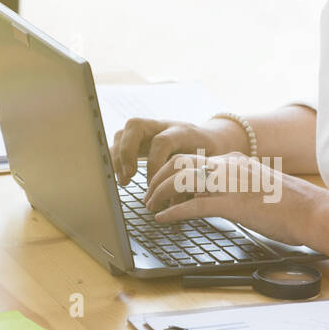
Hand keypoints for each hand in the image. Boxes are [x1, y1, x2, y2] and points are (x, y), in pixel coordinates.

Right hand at [109, 118, 243, 185]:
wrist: (212, 140)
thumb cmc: (210, 157)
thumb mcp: (208, 166)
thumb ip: (192, 180)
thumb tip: (175, 203)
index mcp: (183, 131)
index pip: (162, 142)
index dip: (154, 165)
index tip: (153, 186)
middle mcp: (163, 125)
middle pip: (136, 126)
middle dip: (127, 152)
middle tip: (129, 176)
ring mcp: (150, 129)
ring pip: (124, 132)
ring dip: (118, 157)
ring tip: (124, 181)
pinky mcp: (141, 137)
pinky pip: (120, 142)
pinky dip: (116, 159)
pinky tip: (121, 177)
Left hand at [145, 151, 320, 247]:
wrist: (312, 211)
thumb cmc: (293, 206)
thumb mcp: (259, 188)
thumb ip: (238, 188)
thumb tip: (224, 200)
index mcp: (235, 161)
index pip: (195, 159)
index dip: (173, 172)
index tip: (163, 184)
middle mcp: (229, 167)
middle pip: (180, 164)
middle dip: (158, 178)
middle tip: (148, 195)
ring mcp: (229, 184)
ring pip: (180, 181)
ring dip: (159, 194)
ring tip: (149, 206)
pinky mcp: (231, 204)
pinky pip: (192, 206)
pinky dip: (173, 212)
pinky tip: (163, 219)